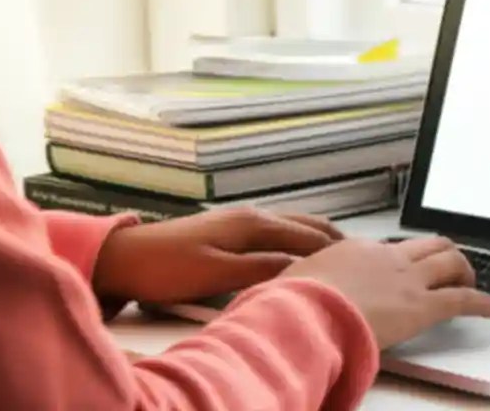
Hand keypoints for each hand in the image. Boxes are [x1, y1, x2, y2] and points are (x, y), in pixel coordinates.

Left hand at [94, 208, 341, 303]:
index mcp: (253, 224)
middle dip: (334, 237)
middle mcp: (252, 216)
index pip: (306, 236)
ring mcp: (240, 220)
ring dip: (316, 236)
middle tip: (364, 254)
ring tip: (340, 252)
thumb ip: (261, 268)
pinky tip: (299, 251)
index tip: (362, 260)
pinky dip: (298, 239)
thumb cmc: (167, 267)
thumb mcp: (217, 273)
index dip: (334, 249)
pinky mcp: (229, 230)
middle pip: (304, 223)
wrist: (125, 256)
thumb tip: (302, 266)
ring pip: (291, 224)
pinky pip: (277, 231)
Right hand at [281, 236, 489, 348]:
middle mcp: (385, 256)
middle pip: (427, 244)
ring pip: (450, 261)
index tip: (401, 268)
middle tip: (453, 265)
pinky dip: (483, 302)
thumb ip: (295, 288)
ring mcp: (406, 279)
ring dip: (466, 270)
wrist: (303, 315)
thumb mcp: (286, 287)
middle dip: (445, 253)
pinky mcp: (421, 306)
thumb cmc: (289, 306)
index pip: (386, 248)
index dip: (400, 258)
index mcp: (352, 250)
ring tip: (475, 282)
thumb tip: (277, 298)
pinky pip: (462, 299)